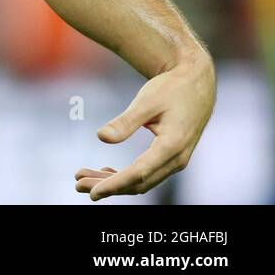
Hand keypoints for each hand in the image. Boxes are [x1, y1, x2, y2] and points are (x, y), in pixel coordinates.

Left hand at [75, 51, 215, 199]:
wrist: (196, 83)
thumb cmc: (172, 88)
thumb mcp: (147, 101)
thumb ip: (125, 121)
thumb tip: (101, 138)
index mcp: (172, 146)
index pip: (138, 174)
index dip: (114, 185)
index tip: (93, 192)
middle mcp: (176, 159)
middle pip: (138, 182)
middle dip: (108, 186)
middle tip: (78, 184)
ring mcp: (176, 160)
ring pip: (142, 180)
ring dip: (114, 182)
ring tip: (84, 179)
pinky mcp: (171, 156)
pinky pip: (147, 173)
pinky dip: (125, 175)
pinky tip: (105, 170)